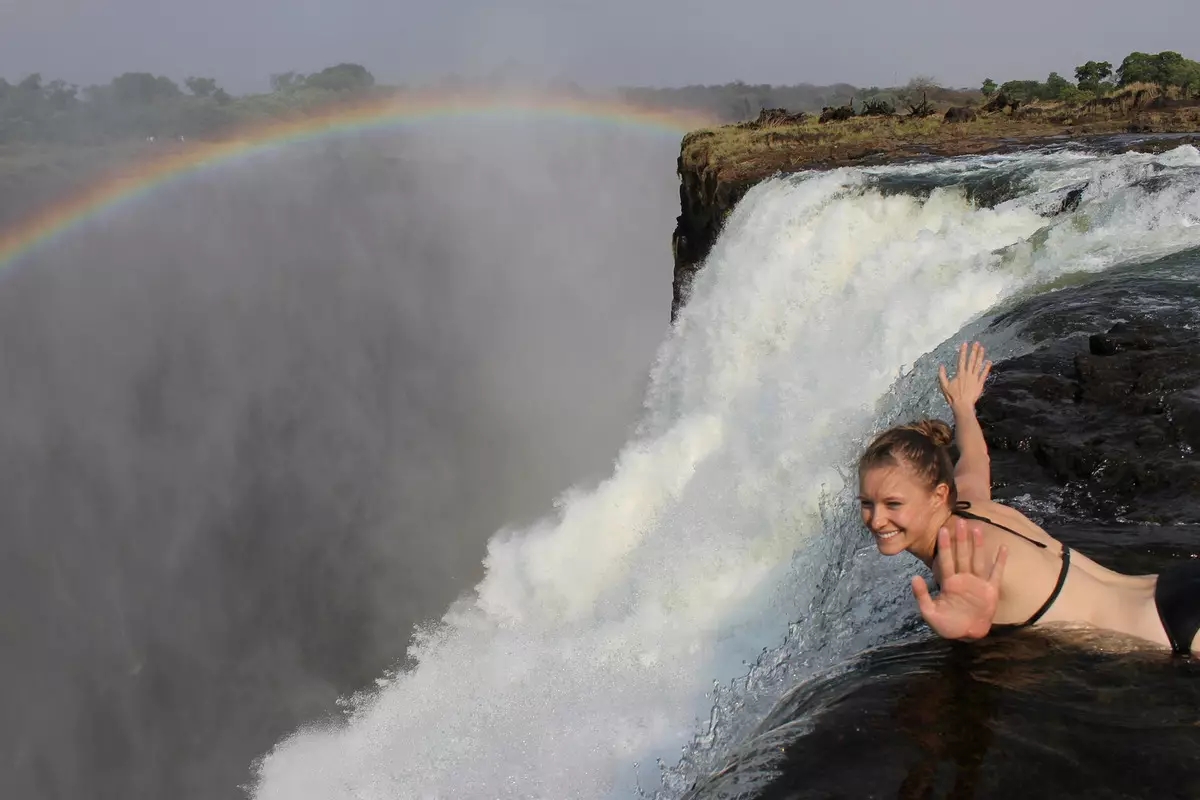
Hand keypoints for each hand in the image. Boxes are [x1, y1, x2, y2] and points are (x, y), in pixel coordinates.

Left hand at [911, 518, 1007, 640]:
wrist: (966, 635)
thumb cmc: (947, 625)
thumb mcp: (930, 613)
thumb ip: (922, 595)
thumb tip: (915, 577)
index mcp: (949, 582)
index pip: (946, 560)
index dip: (944, 546)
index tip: (942, 530)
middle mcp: (963, 579)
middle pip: (962, 555)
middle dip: (961, 539)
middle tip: (960, 521)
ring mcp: (978, 583)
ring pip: (977, 559)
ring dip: (978, 545)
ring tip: (977, 528)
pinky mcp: (991, 590)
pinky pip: (996, 573)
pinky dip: (1000, 561)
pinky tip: (1003, 548)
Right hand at [938, 341, 991, 409]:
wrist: (962, 405)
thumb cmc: (952, 396)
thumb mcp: (944, 386)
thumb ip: (942, 375)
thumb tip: (941, 366)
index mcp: (960, 373)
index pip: (961, 359)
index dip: (963, 351)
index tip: (965, 344)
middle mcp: (968, 374)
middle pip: (971, 360)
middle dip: (974, 351)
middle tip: (976, 343)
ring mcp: (975, 378)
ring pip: (978, 365)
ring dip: (980, 356)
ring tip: (982, 349)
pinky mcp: (980, 383)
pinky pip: (984, 374)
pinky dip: (987, 368)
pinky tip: (989, 361)